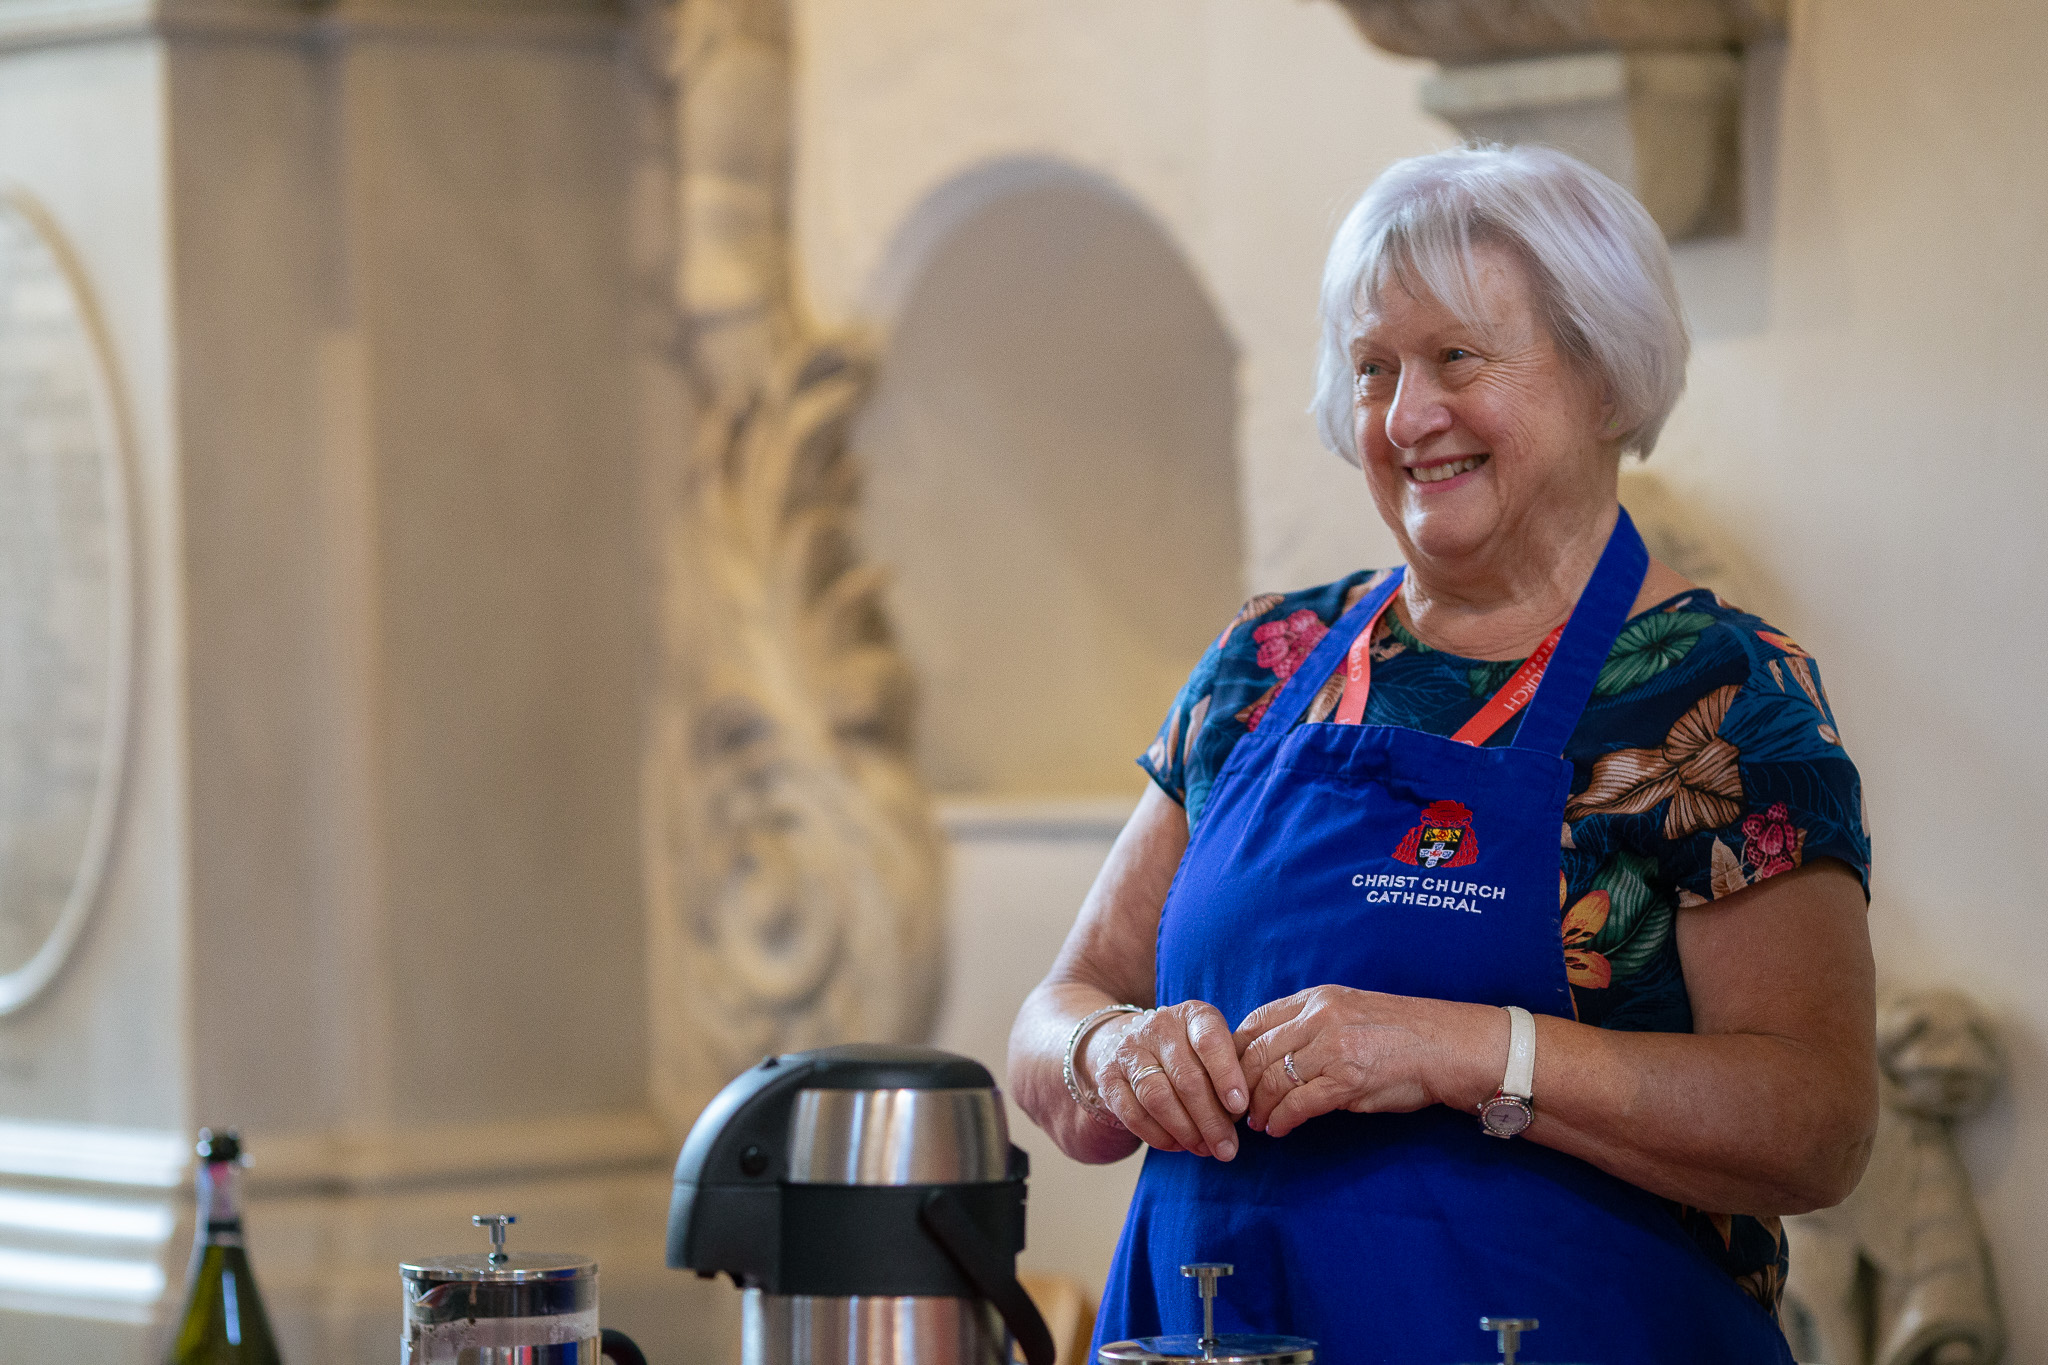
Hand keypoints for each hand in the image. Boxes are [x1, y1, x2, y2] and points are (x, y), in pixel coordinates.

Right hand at [1086, 1001, 1248, 1159]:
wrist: (1135, 1044)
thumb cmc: (1191, 1052)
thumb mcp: (1216, 1048)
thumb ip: (1232, 1072)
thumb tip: (1242, 1114)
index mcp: (1192, 1015)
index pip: (1209, 1041)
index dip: (1226, 1075)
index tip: (1240, 1107)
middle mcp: (1159, 1026)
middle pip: (1186, 1078)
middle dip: (1210, 1120)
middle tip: (1227, 1148)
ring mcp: (1129, 1050)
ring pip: (1158, 1098)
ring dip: (1185, 1131)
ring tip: (1204, 1149)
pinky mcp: (1109, 1078)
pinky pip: (1133, 1114)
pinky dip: (1158, 1136)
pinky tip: (1177, 1146)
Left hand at [1235, 987, 1496, 1137]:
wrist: (1450, 1047)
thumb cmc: (1403, 1035)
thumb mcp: (1350, 1013)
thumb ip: (1313, 1027)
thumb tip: (1275, 1055)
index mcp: (1318, 999)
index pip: (1256, 1021)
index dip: (1234, 1051)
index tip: (1228, 1074)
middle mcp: (1320, 1018)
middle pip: (1256, 1052)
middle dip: (1238, 1084)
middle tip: (1233, 1107)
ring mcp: (1333, 1048)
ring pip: (1271, 1079)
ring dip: (1257, 1107)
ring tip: (1256, 1123)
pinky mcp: (1347, 1080)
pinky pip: (1299, 1103)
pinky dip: (1281, 1120)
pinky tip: (1278, 1129)